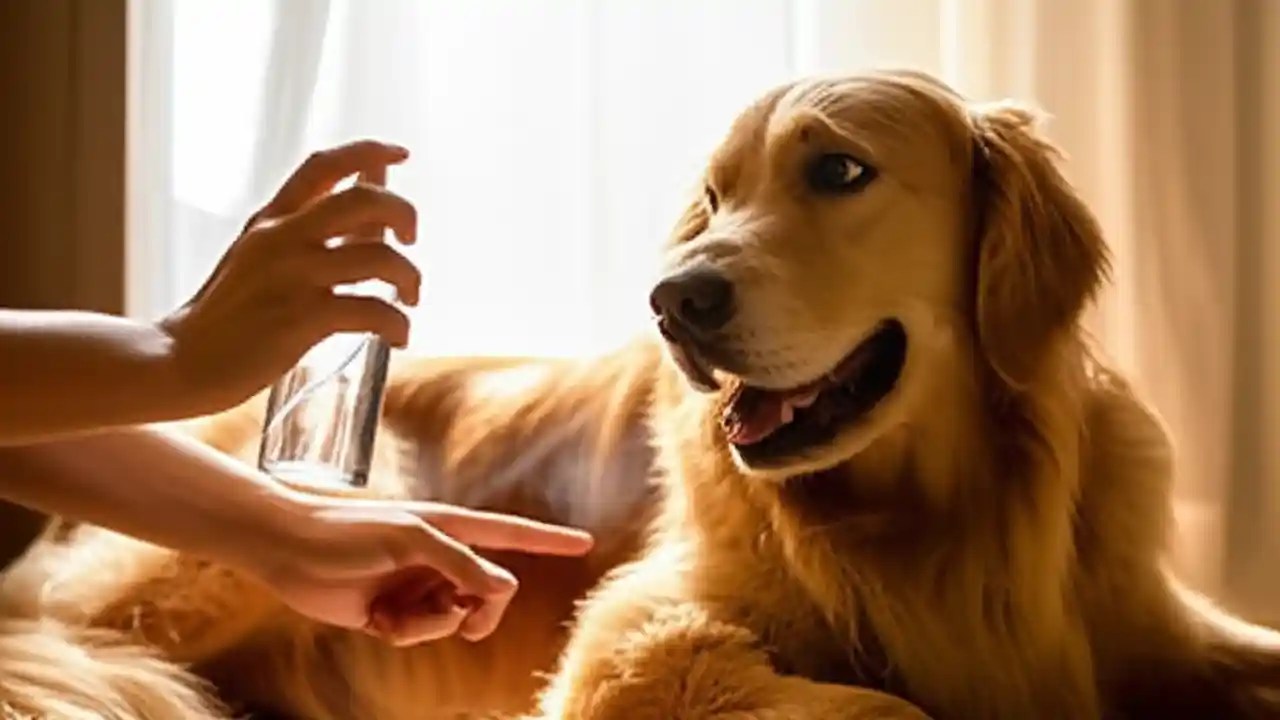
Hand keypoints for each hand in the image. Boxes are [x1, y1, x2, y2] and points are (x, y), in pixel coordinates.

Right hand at [159, 139, 421, 414]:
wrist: (180, 362)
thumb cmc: (228, 314)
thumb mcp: (262, 256)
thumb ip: (313, 231)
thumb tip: (369, 207)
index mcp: (272, 219)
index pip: (322, 166)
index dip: (367, 152)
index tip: (401, 154)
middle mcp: (282, 237)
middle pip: (363, 199)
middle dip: (403, 213)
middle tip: (412, 239)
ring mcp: (292, 276)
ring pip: (379, 256)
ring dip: (409, 277)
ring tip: (410, 300)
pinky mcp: (302, 318)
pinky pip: (371, 310)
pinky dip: (397, 325)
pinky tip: (398, 337)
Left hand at [250, 492, 593, 645]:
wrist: (288, 550)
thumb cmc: (348, 531)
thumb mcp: (410, 539)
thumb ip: (460, 562)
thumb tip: (505, 588)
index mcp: (452, 527)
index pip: (513, 533)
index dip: (550, 540)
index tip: (584, 542)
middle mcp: (442, 556)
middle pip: (490, 593)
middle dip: (475, 612)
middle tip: (457, 617)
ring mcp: (421, 585)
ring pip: (456, 619)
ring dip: (430, 624)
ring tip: (394, 613)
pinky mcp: (396, 612)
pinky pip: (424, 634)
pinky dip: (406, 633)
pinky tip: (377, 619)